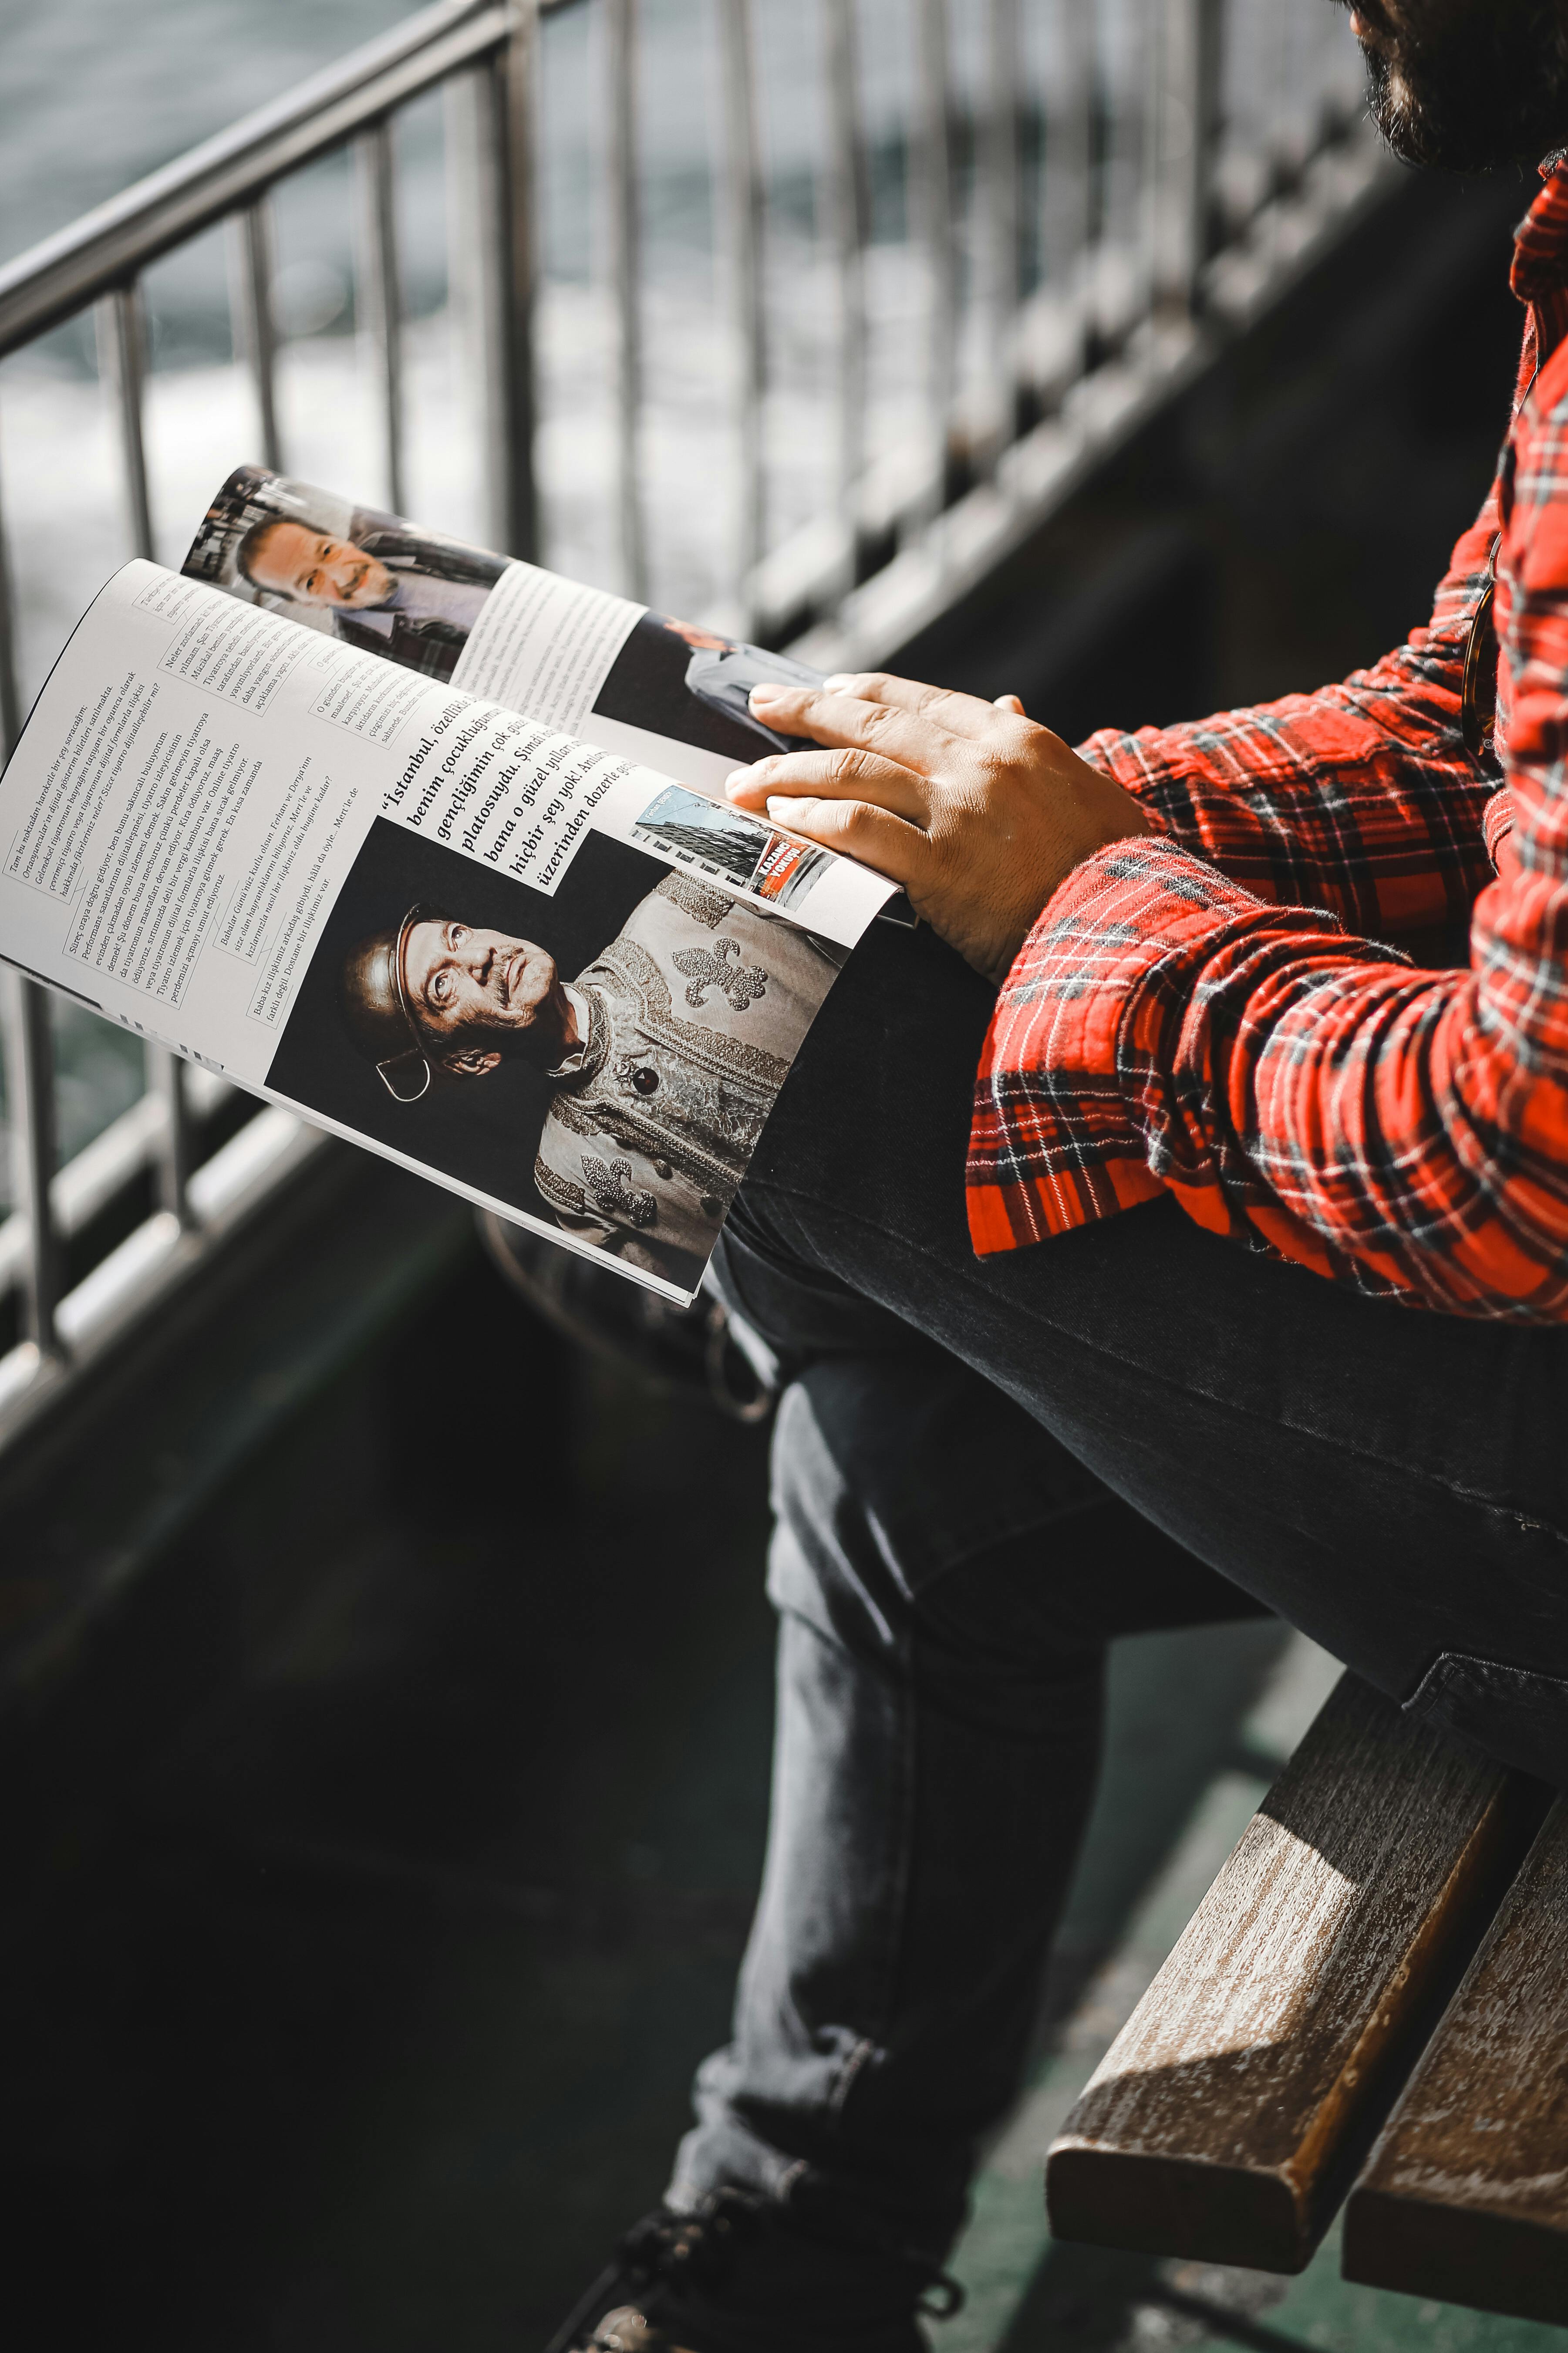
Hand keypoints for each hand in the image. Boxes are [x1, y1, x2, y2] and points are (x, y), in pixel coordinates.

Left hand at [725, 673, 1152, 984]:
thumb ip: (1036, 750)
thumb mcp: (1085, 791)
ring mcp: (960, 812)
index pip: (922, 701)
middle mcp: (982, 762)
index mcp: (1017, 741)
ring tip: (744, 783)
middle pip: (874, 722)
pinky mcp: (942, 868)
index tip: (826, 688)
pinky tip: (779, 825)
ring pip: (853, 773)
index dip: (866, 691)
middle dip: (808, 711)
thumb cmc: (1114, 868)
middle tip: (762, 704)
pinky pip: (859, 832)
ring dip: (789, 775)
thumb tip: (1007, 705)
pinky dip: (813, 824)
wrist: (1133, 928)